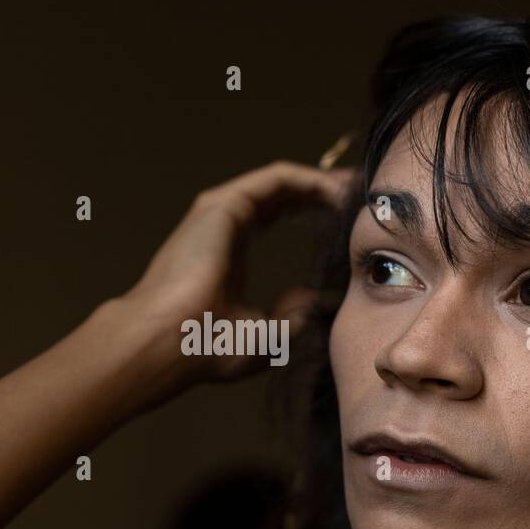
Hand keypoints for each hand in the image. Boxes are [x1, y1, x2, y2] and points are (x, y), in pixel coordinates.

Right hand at [112, 159, 354, 392]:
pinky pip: (276, 179)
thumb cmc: (201, 349)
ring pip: (282, 183)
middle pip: (281, 195)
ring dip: (322, 182)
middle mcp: (223, 228)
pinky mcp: (222, 205)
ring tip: (359, 189)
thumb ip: (288, 320)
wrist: (166, 343)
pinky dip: (310, 181)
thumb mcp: (261, 340)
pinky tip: (338, 194)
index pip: (275, 218)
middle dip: (323, 191)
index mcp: (228, 256)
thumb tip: (312, 300)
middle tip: (363, 194)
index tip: (349, 219)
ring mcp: (219, 214)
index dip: (313, 213)